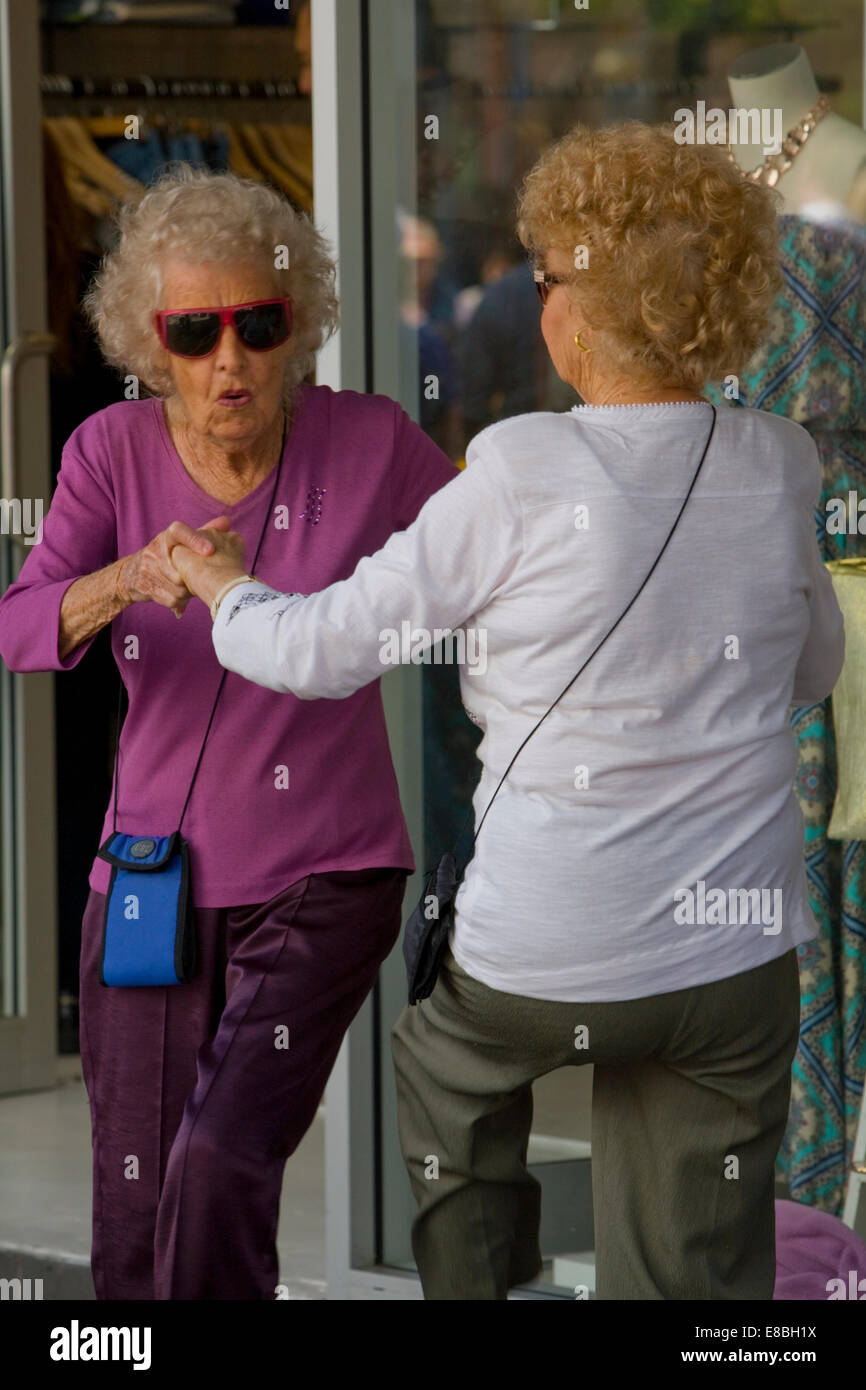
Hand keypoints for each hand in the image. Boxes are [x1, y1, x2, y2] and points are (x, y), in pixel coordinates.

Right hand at [116, 517, 232, 614]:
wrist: (131, 574)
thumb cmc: (165, 555)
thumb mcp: (181, 542)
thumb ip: (205, 532)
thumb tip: (227, 521)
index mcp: (166, 537)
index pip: (179, 531)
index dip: (195, 540)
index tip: (210, 550)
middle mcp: (154, 550)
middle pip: (183, 568)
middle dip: (195, 577)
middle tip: (204, 580)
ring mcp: (148, 569)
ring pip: (179, 587)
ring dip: (189, 591)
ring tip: (191, 588)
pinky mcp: (146, 587)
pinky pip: (172, 599)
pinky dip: (180, 601)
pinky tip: (181, 596)